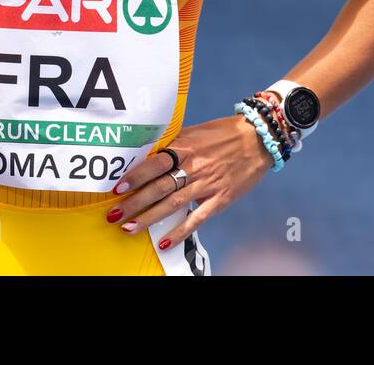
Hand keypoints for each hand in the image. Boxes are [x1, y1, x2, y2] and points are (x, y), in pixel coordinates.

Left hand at [106, 114, 272, 249]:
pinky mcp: (220, 199)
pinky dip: (180, 232)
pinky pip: (197, 218)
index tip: (118, 188)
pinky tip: (164, 242)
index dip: (136, 177)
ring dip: (150, 218)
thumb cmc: (224, 133)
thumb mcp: (196, 131)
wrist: (258, 138)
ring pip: (173, 204)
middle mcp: (195, 166)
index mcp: (186, 147)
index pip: (155, 164)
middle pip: (160, 187)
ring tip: (129, 228)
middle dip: (135, 203)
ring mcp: (208, 184)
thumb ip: (174, 142)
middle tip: (114, 214)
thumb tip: (148, 153)